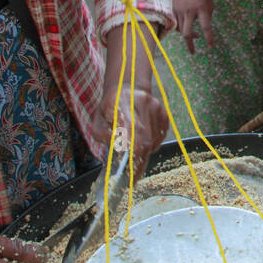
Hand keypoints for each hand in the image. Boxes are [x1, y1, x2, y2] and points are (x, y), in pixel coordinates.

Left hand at [97, 36, 170, 179]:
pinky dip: (152, 144)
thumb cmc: (110, 106)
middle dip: (138, 161)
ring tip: (133, 150)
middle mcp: (144, 105)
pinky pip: (160, 137)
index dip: (133, 155)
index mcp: (123, 104)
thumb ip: (102, 135)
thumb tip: (116, 149)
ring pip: (154, 142)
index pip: (133, 134)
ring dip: (144, 152)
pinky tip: (141, 139)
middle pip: (146, 141)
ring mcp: (157, 108)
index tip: (130, 175)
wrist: (128, 86)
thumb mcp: (97, 119)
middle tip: (132, 176)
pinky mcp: (164, 113)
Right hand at [167, 0, 215, 53]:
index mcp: (201, 7)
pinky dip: (181, 28)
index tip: (211, 46)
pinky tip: (186, 27)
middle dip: (190, 44)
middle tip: (193, 52)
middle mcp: (190, 11)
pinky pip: (177, 23)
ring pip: (181, 30)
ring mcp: (180, 11)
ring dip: (187, 36)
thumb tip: (206, 22)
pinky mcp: (173, 9)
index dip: (209, 38)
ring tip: (194, 38)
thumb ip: (209, 10)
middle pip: (188, 33)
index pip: (206, 26)